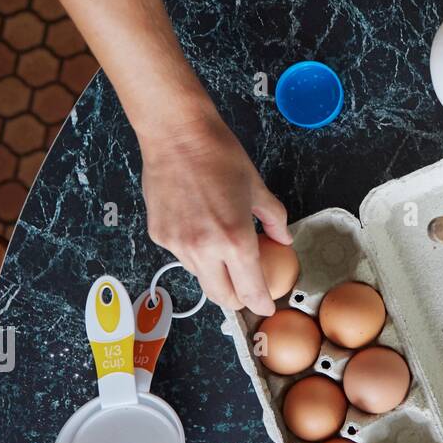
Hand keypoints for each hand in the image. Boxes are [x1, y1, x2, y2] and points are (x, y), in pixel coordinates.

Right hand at [140, 113, 290, 315]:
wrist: (178, 137)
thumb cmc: (221, 157)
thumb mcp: (258, 189)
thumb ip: (274, 220)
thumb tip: (284, 240)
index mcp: (235, 240)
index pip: (250, 290)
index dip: (261, 303)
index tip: (267, 305)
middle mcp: (204, 250)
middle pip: (222, 296)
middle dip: (238, 298)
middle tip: (248, 288)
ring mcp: (178, 245)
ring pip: (201, 277)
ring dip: (216, 274)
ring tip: (225, 251)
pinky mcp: (159, 237)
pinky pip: (183, 257)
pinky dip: (196, 253)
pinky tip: (201, 229)